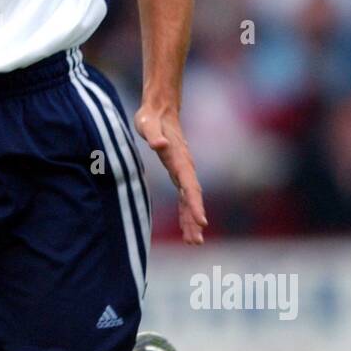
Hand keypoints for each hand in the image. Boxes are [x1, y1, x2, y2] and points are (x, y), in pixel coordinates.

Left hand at [134, 103, 206, 244]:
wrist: (159, 109)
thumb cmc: (151, 117)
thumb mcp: (149, 124)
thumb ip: (154, 135)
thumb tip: (159, 145)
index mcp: (179, 159)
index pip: (189, 185)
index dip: (195, 203)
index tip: (201, 221)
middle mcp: (185, 167)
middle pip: (192, 196)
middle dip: (194, 218)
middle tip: (196, 240)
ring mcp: (183, 170)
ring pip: (190, 199)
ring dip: (191, 220)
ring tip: (193, 241)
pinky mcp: (178, 172)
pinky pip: (185, 196)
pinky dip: (187, 211)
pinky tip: (187, 227)